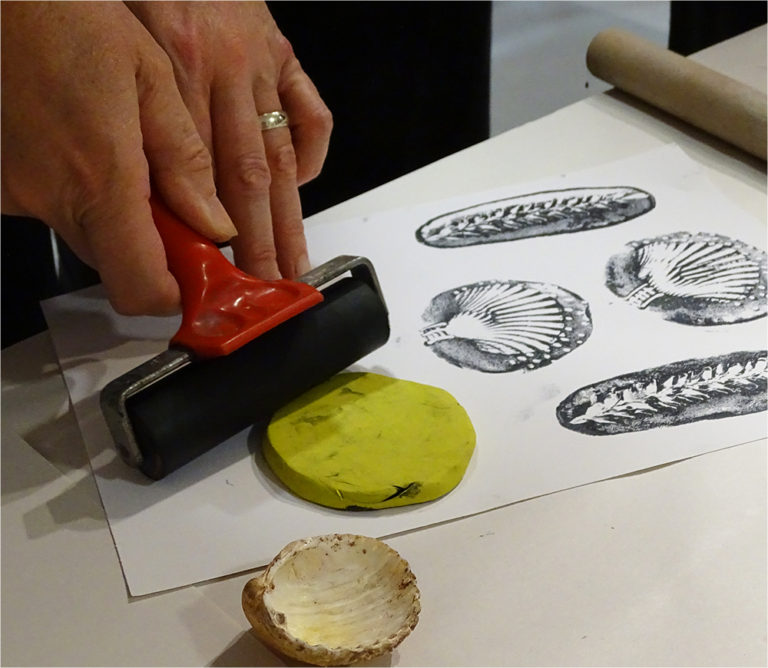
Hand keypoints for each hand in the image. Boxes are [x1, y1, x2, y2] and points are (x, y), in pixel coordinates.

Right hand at [1, 1, 236, 314]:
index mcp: (100, 179)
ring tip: (127, 158)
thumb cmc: (65, 17)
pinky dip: (84, 196)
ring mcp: (15, 196)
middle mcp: (50, 199)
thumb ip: (185, 163)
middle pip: (121, 267)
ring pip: (90, 239)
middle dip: (157, 248)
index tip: (202, 274)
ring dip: (119, 218)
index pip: (142, 288)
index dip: (178, 293)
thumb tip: (214, 224)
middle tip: (177, 208)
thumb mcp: (151, 79)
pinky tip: (87, 148)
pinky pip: (57, 211)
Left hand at [125, 1, 332, 278]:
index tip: (217, 271)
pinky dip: (312, 154)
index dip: (212, 229)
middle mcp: (228, 68)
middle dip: (259, 241)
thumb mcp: (116, 41)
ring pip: (281, 155)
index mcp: (179, 61)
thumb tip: (146, 190)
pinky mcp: (285, 54)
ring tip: (293, 262)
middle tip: (265, 286)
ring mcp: (264, 64)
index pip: (201, 168)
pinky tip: (303, 186)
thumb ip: (135, 112)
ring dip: (289, 217)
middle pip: (249, 175)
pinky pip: (312, 112)